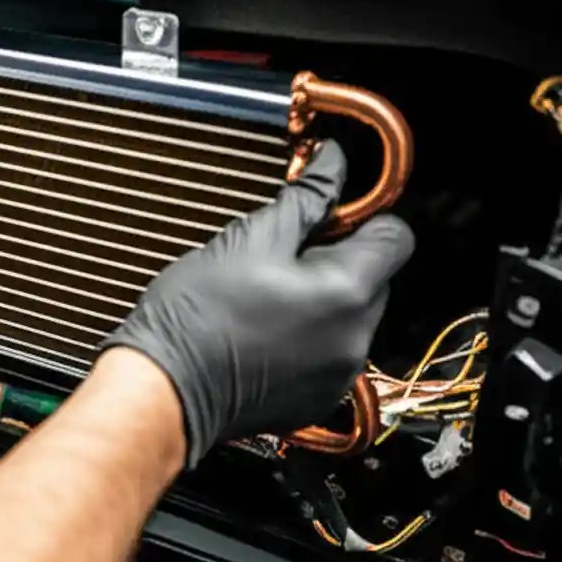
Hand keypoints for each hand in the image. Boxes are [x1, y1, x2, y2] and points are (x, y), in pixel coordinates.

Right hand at [103, 141, 413, 466]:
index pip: (396, 236)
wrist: (165, 390)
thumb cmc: (197, 316)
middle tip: (279, 258)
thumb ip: (305, 198)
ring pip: (348, 317)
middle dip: (335, 260)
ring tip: (263, 298)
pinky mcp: (316, 398)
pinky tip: (261, 332)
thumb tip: (332, 163)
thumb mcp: (249, 239)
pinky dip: (305, 339)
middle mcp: (355, 338)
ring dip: (320, 300)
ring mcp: (337, 374)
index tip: (325, 216)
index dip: (361, 217)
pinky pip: (327, 354)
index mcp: (348, 292)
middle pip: (373, 278)